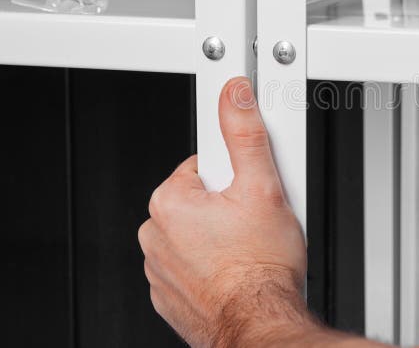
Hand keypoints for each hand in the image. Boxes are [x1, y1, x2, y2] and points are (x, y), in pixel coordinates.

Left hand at [138, 77, 312, 347]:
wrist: (262, 324)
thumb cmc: (261, 269)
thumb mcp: (263, 186)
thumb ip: (245, 133)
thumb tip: (234, 95)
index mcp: (169, 202)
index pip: (203, 162)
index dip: (237, 170)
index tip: (250, 180)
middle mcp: (156, 234)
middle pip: (203, 197)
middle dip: (232, 203)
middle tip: (258, 218)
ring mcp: (161, 267)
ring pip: (199, 231)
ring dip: (225, 233)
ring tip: (253, 245)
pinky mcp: (172, 293)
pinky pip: (194, 263)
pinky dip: (216, 262)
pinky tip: (241, 266)